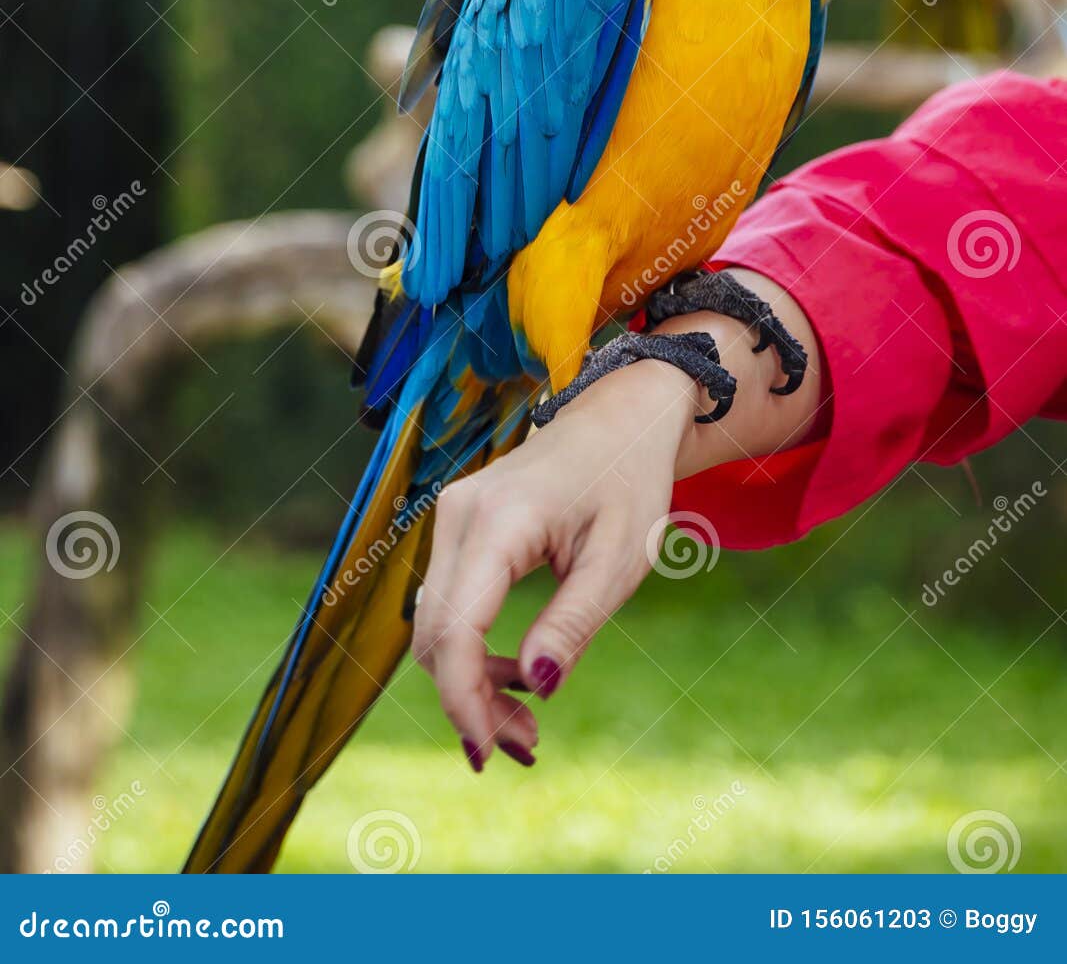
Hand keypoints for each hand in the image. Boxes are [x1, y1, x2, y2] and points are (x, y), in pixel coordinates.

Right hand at [410, 268, 819, 770]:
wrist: (619, 419)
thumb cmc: (628, 482)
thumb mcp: (621, 560)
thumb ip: (574, 622)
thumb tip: (535, 686)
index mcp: (500, 519)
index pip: (455, 629)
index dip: (464, 701)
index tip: (493, 753)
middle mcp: (459, 514)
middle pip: (434, 635)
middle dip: (469, 703)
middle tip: (526, 748)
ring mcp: (451, 517)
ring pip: (435, 625)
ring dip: (468, 682)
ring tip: (527, 725)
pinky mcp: (458, 527)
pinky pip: (448, 603)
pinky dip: (470, 650)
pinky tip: (513, 677)